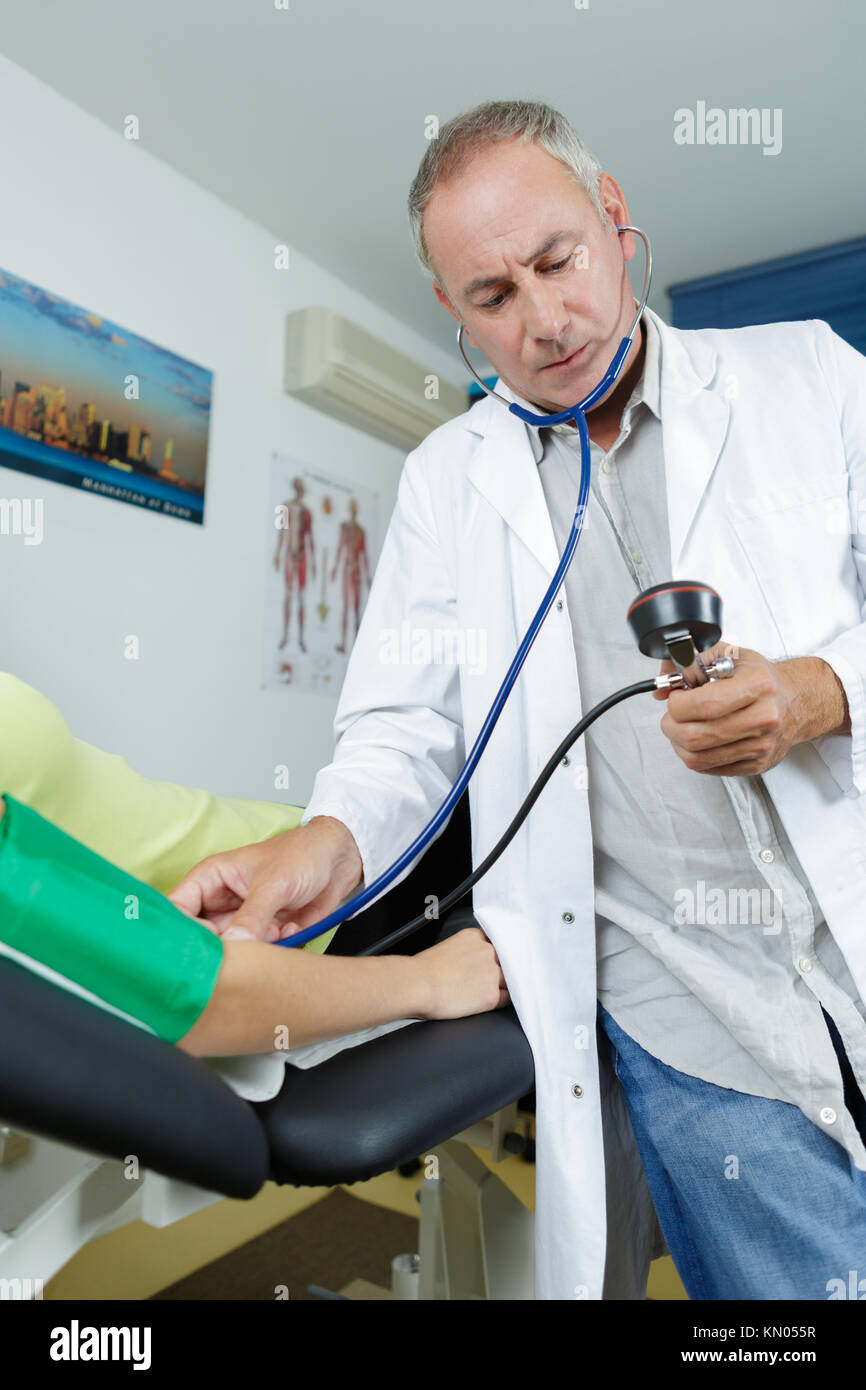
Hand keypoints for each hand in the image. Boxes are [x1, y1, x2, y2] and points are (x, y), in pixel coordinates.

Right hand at [167, 817, 362, 941]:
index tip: (207, 943)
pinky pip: (258, 954)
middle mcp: (221, 902)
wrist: (340, 860)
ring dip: (254, 947)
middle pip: (200, 936)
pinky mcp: (263, 934)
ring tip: (276, 928)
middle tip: (247, 944)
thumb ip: (252, 916)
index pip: (177, 908)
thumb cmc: (302, 854)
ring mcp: (242, 920)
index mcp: (210, 879)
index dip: (183, 930)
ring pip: (230, 949)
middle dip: (223, 945)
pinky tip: (291, 928)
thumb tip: (233, 946)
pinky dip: (275, 947)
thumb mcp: (274, 883)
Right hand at [416, 926, 509, 1019]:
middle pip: (505, 961)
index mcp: (474, 937)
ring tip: (487, 993)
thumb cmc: (422, 970)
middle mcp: (487, 952)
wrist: (417, 985)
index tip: (487, 965)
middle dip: (498, 971)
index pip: (495, 946)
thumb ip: (464, 952)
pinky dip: (500, 1001)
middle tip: (487, 981)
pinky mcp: (491, 996)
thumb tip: (468, 965)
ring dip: (502, 986)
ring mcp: (492, 974)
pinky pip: (506, 999)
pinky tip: (489, 1003)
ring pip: (509, 980)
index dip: (492, 958)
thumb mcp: (446, 948)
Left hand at [652, 640, 847, 776]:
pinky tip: (700, 738)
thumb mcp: (729, 654)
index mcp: (757, 685)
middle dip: (670, 726)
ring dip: (678, 743)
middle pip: (695, 737)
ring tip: (683, 726)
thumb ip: (691, 661)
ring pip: (697, 758)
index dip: (676, 704)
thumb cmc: (760, 678)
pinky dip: (694, 755)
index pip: (703, 705)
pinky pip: (709, 768)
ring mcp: (761, 746)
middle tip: (672, 716)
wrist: (796, 700)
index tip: (675, 698)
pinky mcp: (757, 765)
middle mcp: (763, 718)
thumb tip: (663, 685)